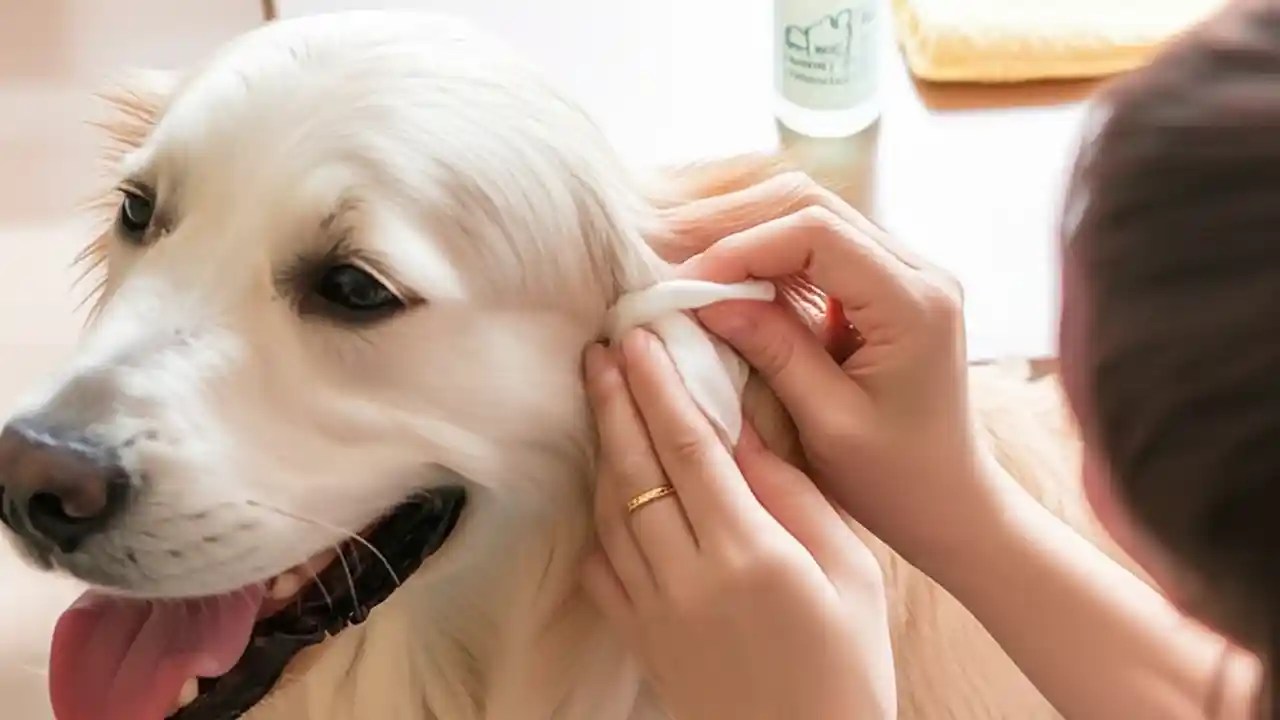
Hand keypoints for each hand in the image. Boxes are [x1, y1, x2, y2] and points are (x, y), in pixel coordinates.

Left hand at [580, 330, 895, 719]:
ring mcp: (654, 611)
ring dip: (603, 449)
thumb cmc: (848, 667)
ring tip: (601, 400)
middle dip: (616, 402)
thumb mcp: (848, 573)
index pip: (690, 449)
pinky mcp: (640, 639)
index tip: (640, 341)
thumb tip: (746, 434)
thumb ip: (795, 498)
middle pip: (638, 469)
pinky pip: (602, 568)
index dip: (660, 389)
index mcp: (749, 554)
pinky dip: (597, 521)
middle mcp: (687, 577)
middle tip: (601, 351)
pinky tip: (602, 491)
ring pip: (611, 512)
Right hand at [677, 172, 1006, 574]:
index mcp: (914, 304)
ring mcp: (907, 273)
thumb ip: (774, 352)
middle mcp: (920, 272)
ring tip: (696, 275)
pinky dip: (768, 257)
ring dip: (750, 238)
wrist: (949, 502)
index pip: (815, 233)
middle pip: (814, 207)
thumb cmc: (895, 479)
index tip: (688, 284)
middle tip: (679, 268)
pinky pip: (819, 246)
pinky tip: (730, 285)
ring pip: (813, 217)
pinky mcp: (887, 285)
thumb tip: (708, 300)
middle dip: (738, 229)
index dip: (743, 248)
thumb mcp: (828, 423)